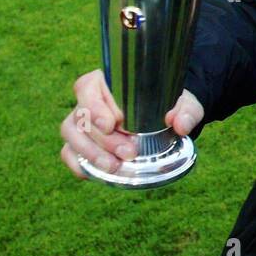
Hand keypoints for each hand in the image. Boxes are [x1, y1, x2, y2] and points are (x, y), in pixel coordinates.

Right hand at [60, 70, 202, 178]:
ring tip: (114, 167)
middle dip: (103, 139)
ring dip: (90, 153)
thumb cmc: (171, 105)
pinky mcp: (83, 142)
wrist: (166, 120)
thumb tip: (180, 125)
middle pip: (80, 116)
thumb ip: (186, 111)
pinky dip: (79, 164)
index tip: (111, 124)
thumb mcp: (185, 104)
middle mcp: (90, 100)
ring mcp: (82, 122)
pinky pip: (69, 153)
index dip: (94, 107)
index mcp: (108, 81)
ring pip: (71, 134)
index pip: (87, 88)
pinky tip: (95, 174)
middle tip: (129, 153)